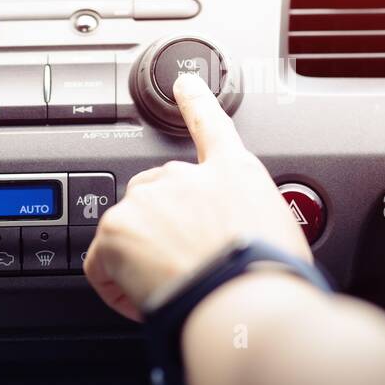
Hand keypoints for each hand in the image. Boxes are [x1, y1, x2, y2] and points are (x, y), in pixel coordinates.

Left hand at [83, 71, 312, 320]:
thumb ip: (252, 224)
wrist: (244, 301)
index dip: (195, 102)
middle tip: (186, 266)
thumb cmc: (268, 276)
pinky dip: (117, 286)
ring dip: (143, 259)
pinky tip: (144, 299)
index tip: (184, 83)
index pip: (210, 124)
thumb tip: (240, 246)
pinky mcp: (116, 230)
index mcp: (233, 172)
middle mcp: (186, 176)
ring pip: (130, 231)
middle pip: (157, 194)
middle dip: (163, 229)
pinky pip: (103, 265)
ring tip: (174, 288)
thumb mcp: (281, 234)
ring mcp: (147, 200)